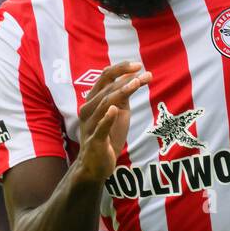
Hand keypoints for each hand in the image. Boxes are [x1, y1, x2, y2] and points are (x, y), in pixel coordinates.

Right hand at [76, 61, 151, 182]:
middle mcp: (88, 109)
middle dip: (123, 77)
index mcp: (93, 100)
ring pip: (104, 104)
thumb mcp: (119, 114)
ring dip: (120, 92)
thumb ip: (124, 97)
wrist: (96, 164)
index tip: (138, 65)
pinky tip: (114, 109)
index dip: (120, 70)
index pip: (105, 78)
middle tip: (141, 72)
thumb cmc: (108, 137)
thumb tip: (136, 78)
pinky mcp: (94, 140)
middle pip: (105, 87)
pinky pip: (100, 127)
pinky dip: (106, 118)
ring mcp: (90, 124)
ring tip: (135, 84)